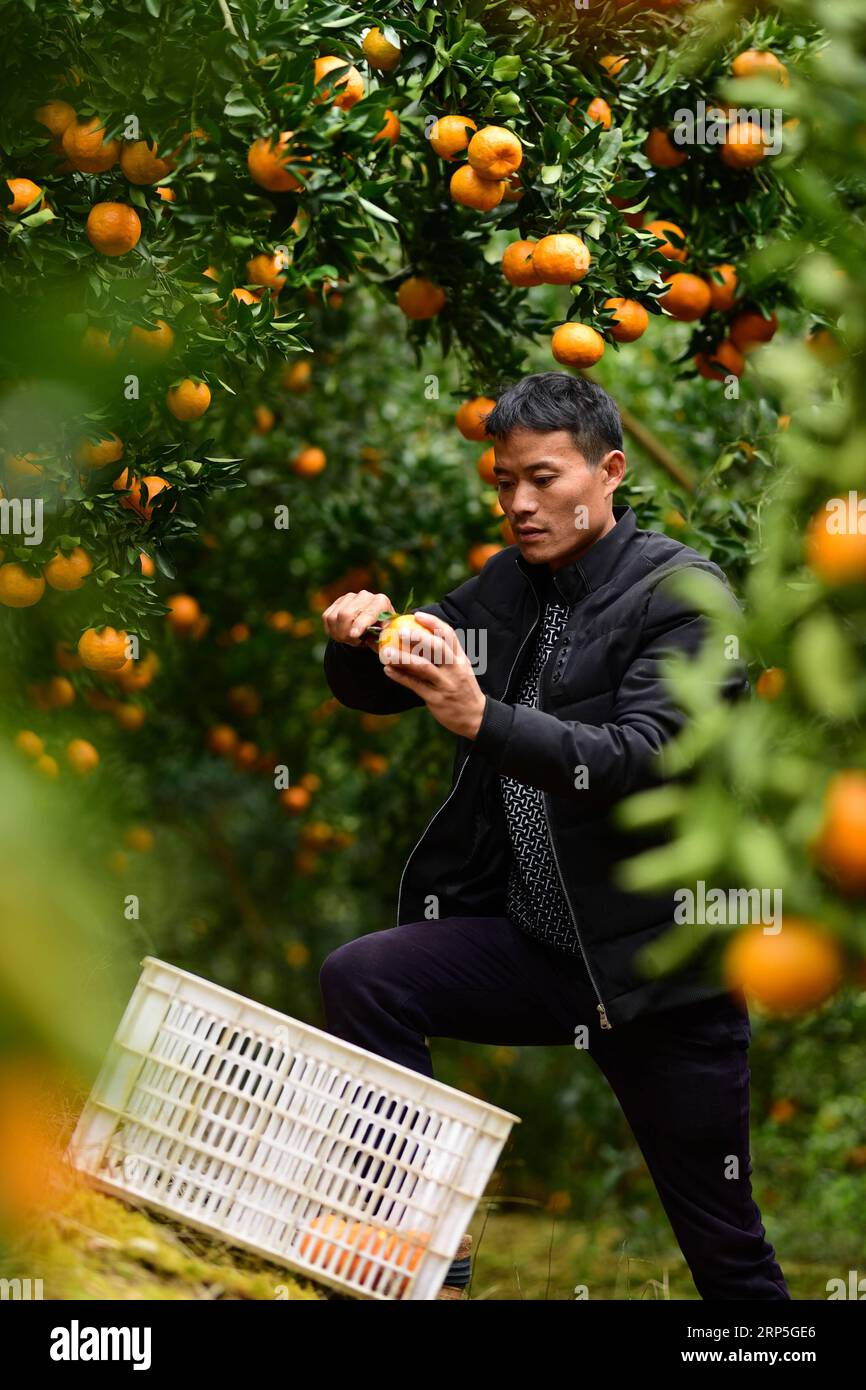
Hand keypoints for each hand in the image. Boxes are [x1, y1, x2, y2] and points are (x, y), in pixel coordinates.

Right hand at [321, 590, 395, 646]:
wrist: (373, 627)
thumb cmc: (382, 633)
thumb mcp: (386, 638)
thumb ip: (384, 641)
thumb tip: (382, 648)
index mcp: (381, 602)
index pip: (368, 612)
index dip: (360, 624)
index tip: (354, 635)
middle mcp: (365, 596)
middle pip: (346, 614)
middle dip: (345, 633)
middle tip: (353, 641)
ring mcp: (350, 597)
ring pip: (333, 617)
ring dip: (338, 633)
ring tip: (349, 638)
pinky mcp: (338, 602)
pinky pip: (326, 617)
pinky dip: (331, 630)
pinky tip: (342, 633)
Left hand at [380, 610, 486, 739]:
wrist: (475, 718)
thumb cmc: (463, 690)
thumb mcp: (461, 670)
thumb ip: (447, 656)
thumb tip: (424, 640)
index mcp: (460, 659)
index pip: (449, 635)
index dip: (433, 623)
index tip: (418, 615)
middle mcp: (454, 669)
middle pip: (438, 647)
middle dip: (418, 637)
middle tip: (400, 630)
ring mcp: (446, 684)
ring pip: (423, 666)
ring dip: (403, 657)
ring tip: (386, 651)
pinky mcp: (436, 699)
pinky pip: (415, 685)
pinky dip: (400, 677)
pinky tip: (388, 670)